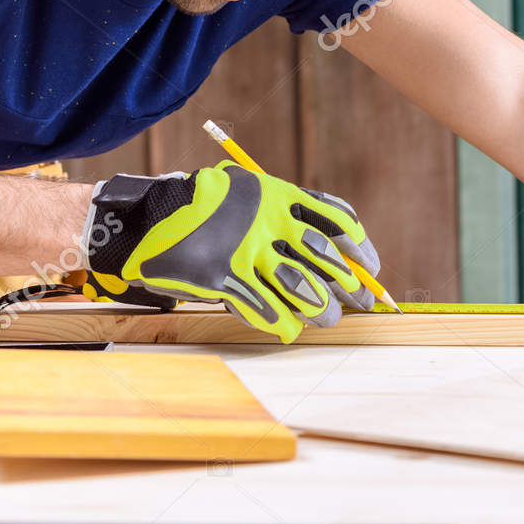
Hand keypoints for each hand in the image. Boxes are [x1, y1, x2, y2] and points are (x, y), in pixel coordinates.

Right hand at [77, 161, 378, 342]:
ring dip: (318, 306)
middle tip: (359, 302)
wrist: (151, 219)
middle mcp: (267, 221)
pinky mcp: (221, 276)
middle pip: (324, 256)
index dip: (359, 247)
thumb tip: (339, 259)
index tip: (372, 270)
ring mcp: (244, 249)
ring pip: (299, 285)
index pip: (335, 219)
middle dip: (346, 283)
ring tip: (326, 318)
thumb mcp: (253, 202)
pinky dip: (281, 321)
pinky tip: (288, 327)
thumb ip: (288, 222)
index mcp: (278, 196)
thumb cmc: (210, 213)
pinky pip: (262, 306)